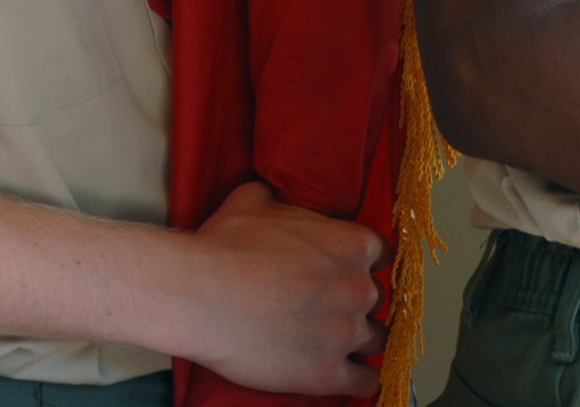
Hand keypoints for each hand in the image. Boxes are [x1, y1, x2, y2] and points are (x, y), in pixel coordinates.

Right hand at [185, 181, 386, 395]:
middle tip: (327, 305)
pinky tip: (348, 375)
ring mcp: (346, 333)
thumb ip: (280, 199)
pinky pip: (365, 383)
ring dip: (359, 340)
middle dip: (354, 301)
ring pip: (376, 340)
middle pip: (375, 298)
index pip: (381, 252)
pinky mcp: (329, 374)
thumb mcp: (252, 201)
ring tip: (335, 340)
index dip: (361, 261)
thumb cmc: (224, 248)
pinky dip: (359, 380)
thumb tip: (276, 196)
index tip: (345, 269)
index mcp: (350, 243)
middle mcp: (358, 288)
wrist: (199, 296)